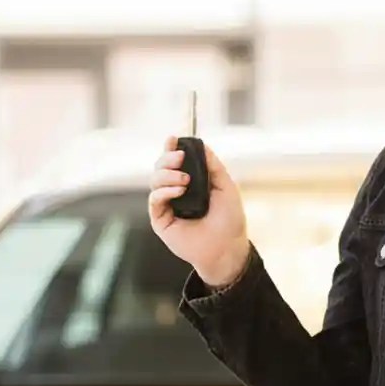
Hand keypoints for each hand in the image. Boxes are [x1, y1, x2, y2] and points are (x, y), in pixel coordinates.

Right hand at [148, 136, 250, 287]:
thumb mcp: (226, 186)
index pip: (175, 162)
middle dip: (167, 158)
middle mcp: (176, 191)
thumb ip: (213, 166)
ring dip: (167, 175)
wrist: (227, 247)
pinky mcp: (160, 220)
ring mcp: (167, 205)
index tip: (173, 138)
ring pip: (154, 180)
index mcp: (191, 182)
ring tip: (185, 181)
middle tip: (180, 158)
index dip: (171, 148)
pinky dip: (164, 191)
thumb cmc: (229, 220)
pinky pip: (155, 199)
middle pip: (161, 167)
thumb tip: (202, 145)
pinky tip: (179, 191)